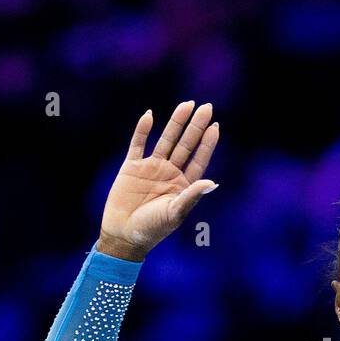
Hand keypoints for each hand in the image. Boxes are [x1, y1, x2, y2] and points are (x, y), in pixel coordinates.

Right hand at [97, 100, 219, 260]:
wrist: (123, 236)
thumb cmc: (152, 229)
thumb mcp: (175, 214)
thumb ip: (191, 196)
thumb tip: (211, 182)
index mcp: (183, 185)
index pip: (199, 159)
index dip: (207, 144)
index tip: (216, 126)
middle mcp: (170, 173)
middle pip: (185, 144)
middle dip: (196, 126)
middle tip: (207, 107)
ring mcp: (151, 168)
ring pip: (166, 140)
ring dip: (175, 123)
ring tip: (186, 104)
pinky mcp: (131, 167)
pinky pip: (137, 144)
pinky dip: (142, 130)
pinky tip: (150, 116)